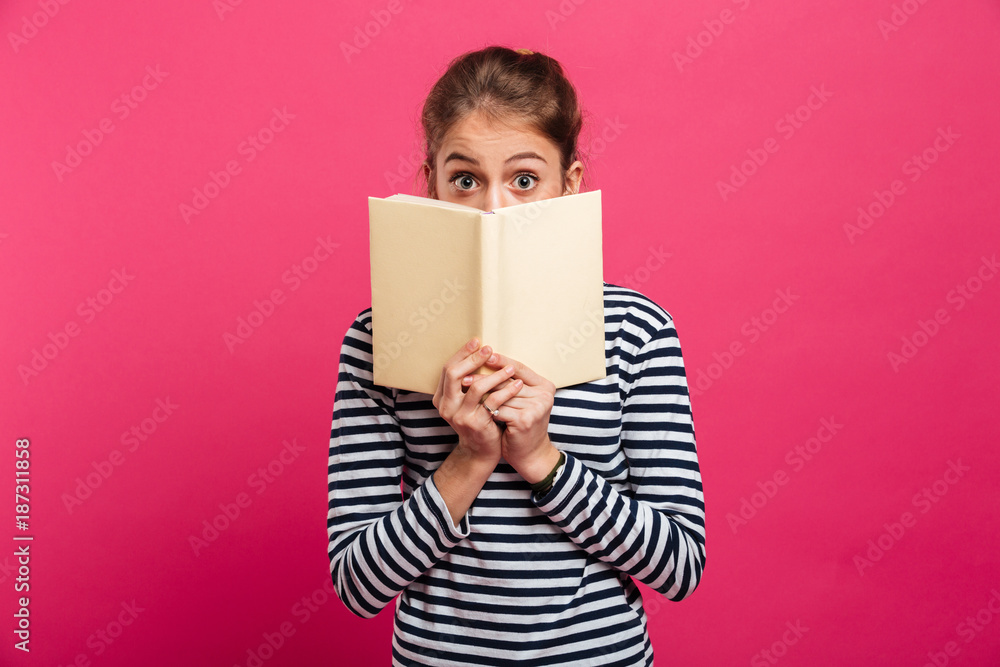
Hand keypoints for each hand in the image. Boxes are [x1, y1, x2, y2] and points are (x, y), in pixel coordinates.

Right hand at [432, 338, 523, 468]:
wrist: (480, 452)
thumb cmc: (477, 420)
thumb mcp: (466, 402)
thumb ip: (466, 383)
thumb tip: (478, 352)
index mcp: (441, 397)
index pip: (448, 368)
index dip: (462, 353)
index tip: (476, 341)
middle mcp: (446, 406)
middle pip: (454, 374)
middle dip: (473, 359)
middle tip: (489, 349)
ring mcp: (459, 416)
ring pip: (475, 387)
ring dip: (495, 374)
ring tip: (510, 367)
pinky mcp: (476, 423)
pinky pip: (492, 402)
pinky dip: (506, 391)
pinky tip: (517, 384)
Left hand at [464, 352, 560, 483]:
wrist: (530, 454)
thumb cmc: (521, 424)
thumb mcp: (521, 401)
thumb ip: (511, 384)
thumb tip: (486, 362)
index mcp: (545, 386)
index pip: (520, 368)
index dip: (500, 361)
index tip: (482, 355)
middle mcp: (545, 395)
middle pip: (508, 380)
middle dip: (485, 376)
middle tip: (465, 372)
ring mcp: (536, 407)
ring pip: (501, 394)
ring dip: (480, 390)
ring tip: (463, 386)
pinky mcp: (525, 419)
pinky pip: (499, 408)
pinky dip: (484, 406)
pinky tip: (471, 403)